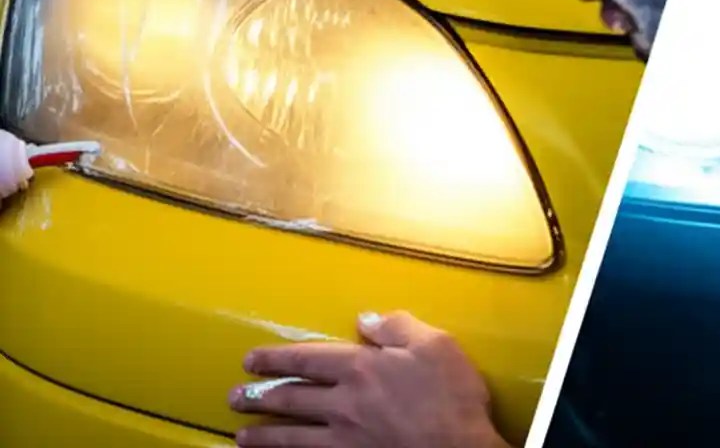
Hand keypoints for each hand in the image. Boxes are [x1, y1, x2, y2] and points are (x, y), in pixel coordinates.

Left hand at [230, 311, 510, 447]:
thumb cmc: (451, 396)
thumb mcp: (435, 344)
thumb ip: (398, 327)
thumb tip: (366, 318)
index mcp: (360, 367)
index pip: (307, 358)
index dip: (276, 358)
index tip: (250, 359)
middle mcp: (343, 402)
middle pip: (291, 397)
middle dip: (259, 396)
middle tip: (235, 396)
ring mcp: (345, 438)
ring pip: (292, 435)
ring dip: (263, 434)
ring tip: (241, 434)